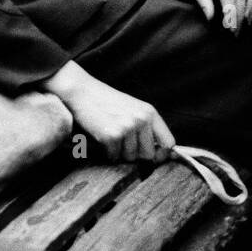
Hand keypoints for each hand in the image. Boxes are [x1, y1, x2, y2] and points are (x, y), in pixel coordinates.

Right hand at [43, 64, 174, 162]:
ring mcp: (127, 127)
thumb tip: (160, 154)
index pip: (169, 143)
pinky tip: (102, 137)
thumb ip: (147, 128)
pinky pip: (114, 157)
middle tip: (123, 143)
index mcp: (150, 113)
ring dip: (119, 152)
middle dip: (135, 155)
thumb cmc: (107, 102)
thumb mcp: (133, 109)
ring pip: (129, 158)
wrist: (82, 92)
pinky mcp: (112, 135)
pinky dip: (107, 152)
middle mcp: (142, 120)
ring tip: (111, 135)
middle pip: (148, 155)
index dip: (161, 155)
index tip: (153, 158)